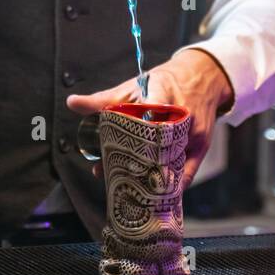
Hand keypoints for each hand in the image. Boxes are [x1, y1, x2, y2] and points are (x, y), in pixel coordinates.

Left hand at [65, 48, 235, 187]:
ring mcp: (193, 132)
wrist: (203, 78)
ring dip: (149, 176)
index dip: (133, 129)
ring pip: (170, 160)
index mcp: (163, 92)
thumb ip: (104, 100)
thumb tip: (71, 102)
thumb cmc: (164, 83)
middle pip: (156, 143)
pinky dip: (168, 185)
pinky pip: (186, 172)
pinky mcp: (202, 146)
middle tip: (108, 171)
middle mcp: (181, 113)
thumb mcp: (134, 86)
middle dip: (132, 160)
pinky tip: (152, 195)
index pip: (147, 110)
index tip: (113, 146)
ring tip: (125, 186)